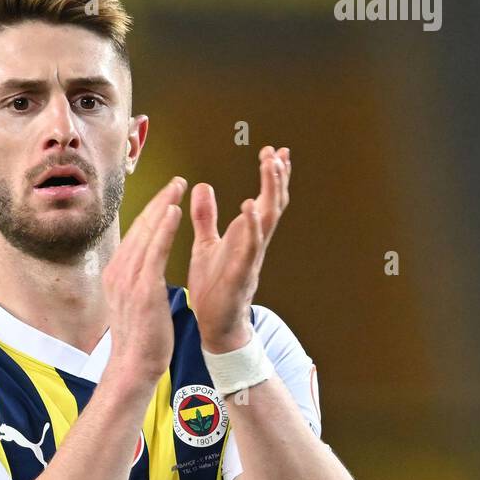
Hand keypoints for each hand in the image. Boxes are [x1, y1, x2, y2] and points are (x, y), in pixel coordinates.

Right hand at [102, 176, 185, 388]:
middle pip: (140, 227)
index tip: (166, 196)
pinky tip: (174, 210)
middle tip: (176, 181)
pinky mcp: (143, 289)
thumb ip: (136, 282)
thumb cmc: (140, 339)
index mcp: (116, 274)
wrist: (134, 366)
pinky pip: (155, 251)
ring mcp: (129, 280)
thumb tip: (142, 270)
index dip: (152, 212)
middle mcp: (118, 272)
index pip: (136, 235)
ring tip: (178, 186)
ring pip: (147, 233)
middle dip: (158, 201)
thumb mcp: (132, 303)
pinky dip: (164, 228)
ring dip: (163, 205)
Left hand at [187, 145, 290, 350]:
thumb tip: (201, 187)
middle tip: (277, 153)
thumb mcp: (206, 245)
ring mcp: (250, 258)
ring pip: (266, 220)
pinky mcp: (240, 273)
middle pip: (272, 205)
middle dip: (277, 178)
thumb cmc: (214, 289)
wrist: (215, 326)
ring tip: (271, 167)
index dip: (271, 178)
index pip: (264, 200)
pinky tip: (249, 205)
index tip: (275, 152)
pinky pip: (250, 247)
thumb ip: (206, 217)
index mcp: (246, 237)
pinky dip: (251, 225)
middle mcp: (253, 244)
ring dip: (270, 192)